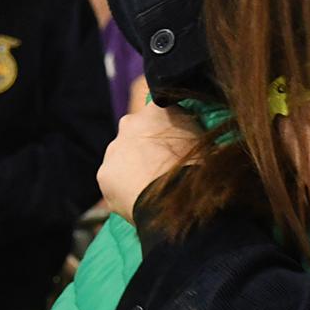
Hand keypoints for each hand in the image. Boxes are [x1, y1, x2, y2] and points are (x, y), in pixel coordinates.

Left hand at [98, 103, 203, 222]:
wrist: (175, 199)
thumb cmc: (199, 168)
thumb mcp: (205, 141)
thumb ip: (192, 133)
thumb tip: (193, 138)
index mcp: (158, 108)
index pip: (161, 114)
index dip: (169, 132)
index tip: (177, 147)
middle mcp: (131, 122)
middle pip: (137, 133)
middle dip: (146, 147)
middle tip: (162, 168)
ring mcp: (114, 148)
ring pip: (122, 157)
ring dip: (133, 167)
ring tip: (151, 188)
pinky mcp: (104, 173)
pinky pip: (114, 180)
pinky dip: (124, 188)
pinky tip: (139, 200)